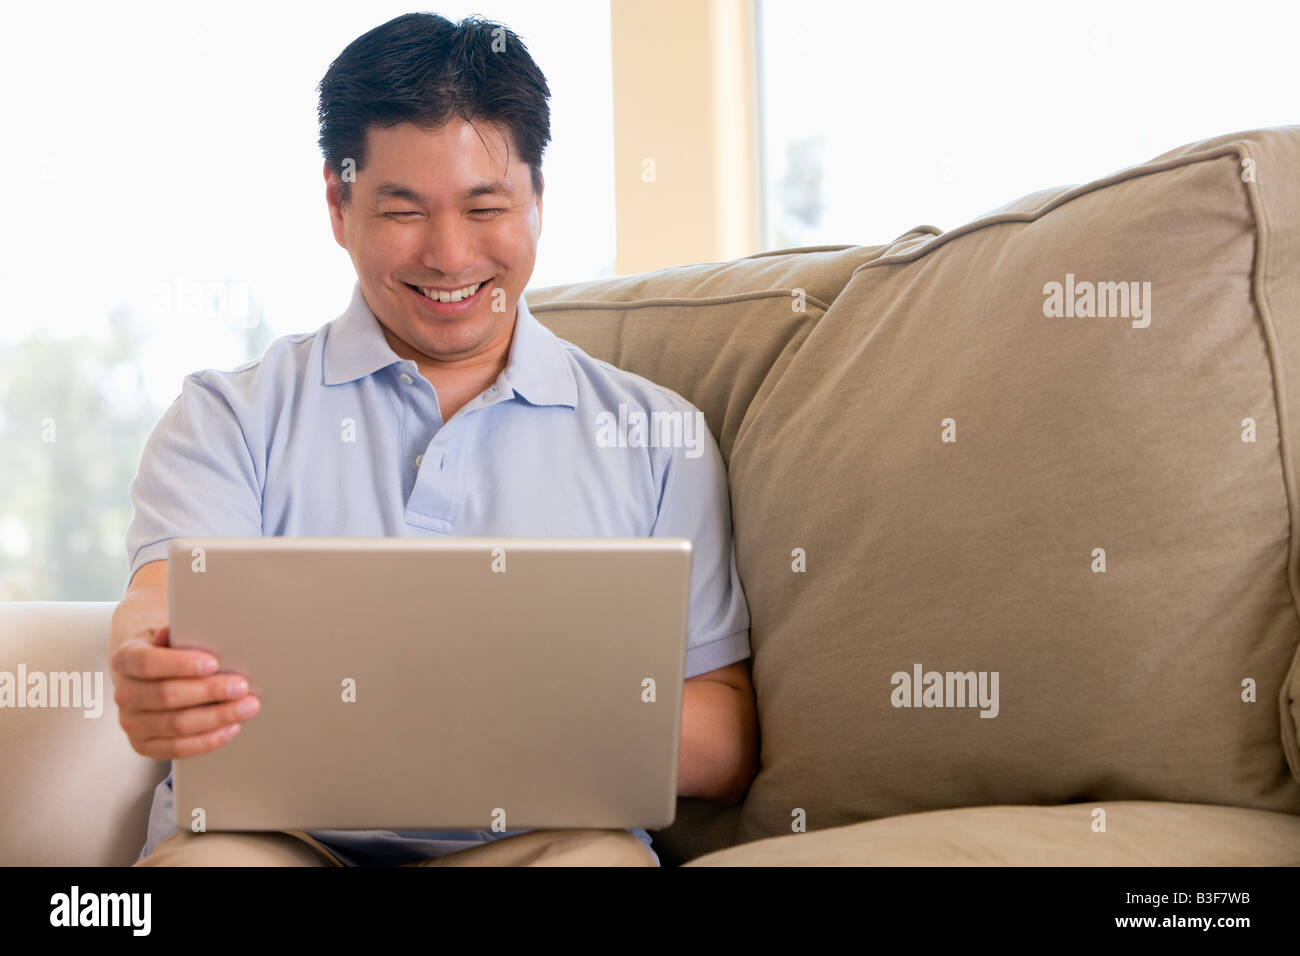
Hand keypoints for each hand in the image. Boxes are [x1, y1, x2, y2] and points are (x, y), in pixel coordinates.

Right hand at [109, 623, 260, 759]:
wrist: (149, 675)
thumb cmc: (169, 652)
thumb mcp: (171, 636)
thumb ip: (182, 634)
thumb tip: (200, 630)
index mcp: (125, 660)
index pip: (148, 663)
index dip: (180, 664)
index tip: (213, 663)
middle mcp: (123, 694)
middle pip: (167, 696)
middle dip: (209, 692)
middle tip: (242, 687)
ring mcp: (131, 723)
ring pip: (176, 725)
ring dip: (216, 717)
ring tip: (246, 707)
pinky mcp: (143, 745)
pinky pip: (177, 748)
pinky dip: (207, 740)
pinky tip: (231, 728)